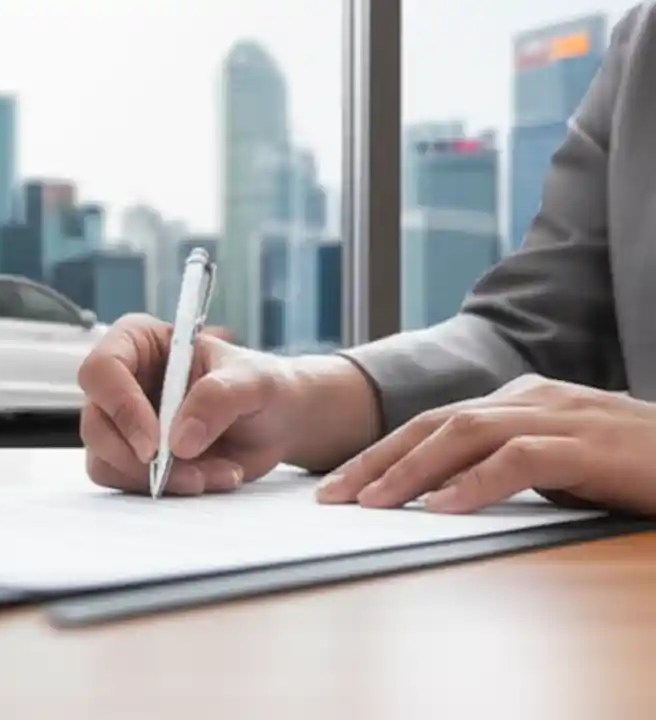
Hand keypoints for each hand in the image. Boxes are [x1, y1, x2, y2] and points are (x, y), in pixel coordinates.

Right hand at [77, 314, 306, 494]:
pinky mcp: (134, 459)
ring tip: (212, 473)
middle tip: (188, 472)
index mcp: (139, 342)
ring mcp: (125, 424)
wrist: (278, 422)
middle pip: (95, 424)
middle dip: (138, 458)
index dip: (121, 407)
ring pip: (106, 461)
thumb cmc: (262, 385)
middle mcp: (123, 382)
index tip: (154, 444)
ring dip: (158, 479)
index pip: (102, 370)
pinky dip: (167, 490)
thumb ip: (217, 398)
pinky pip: (128, 484)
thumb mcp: (252, 380)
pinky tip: (209, 478)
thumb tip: (179, 441)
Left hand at [316, 374, 655, 514]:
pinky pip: (520, 459)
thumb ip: (504, 466)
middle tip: (332, 496)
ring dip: (412, 471)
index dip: (381, 452)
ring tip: (372, 503)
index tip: (338, 485)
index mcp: (519, 399)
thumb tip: (441, 496)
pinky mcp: (590, 445)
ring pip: (466, 434)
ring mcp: (561, 417)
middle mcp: (531, 398)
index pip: (433, 422)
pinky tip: (443, 507)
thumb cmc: (631, 466)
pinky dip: (476, 482)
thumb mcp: (557, 464)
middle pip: (435, 424)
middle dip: (377, 459)